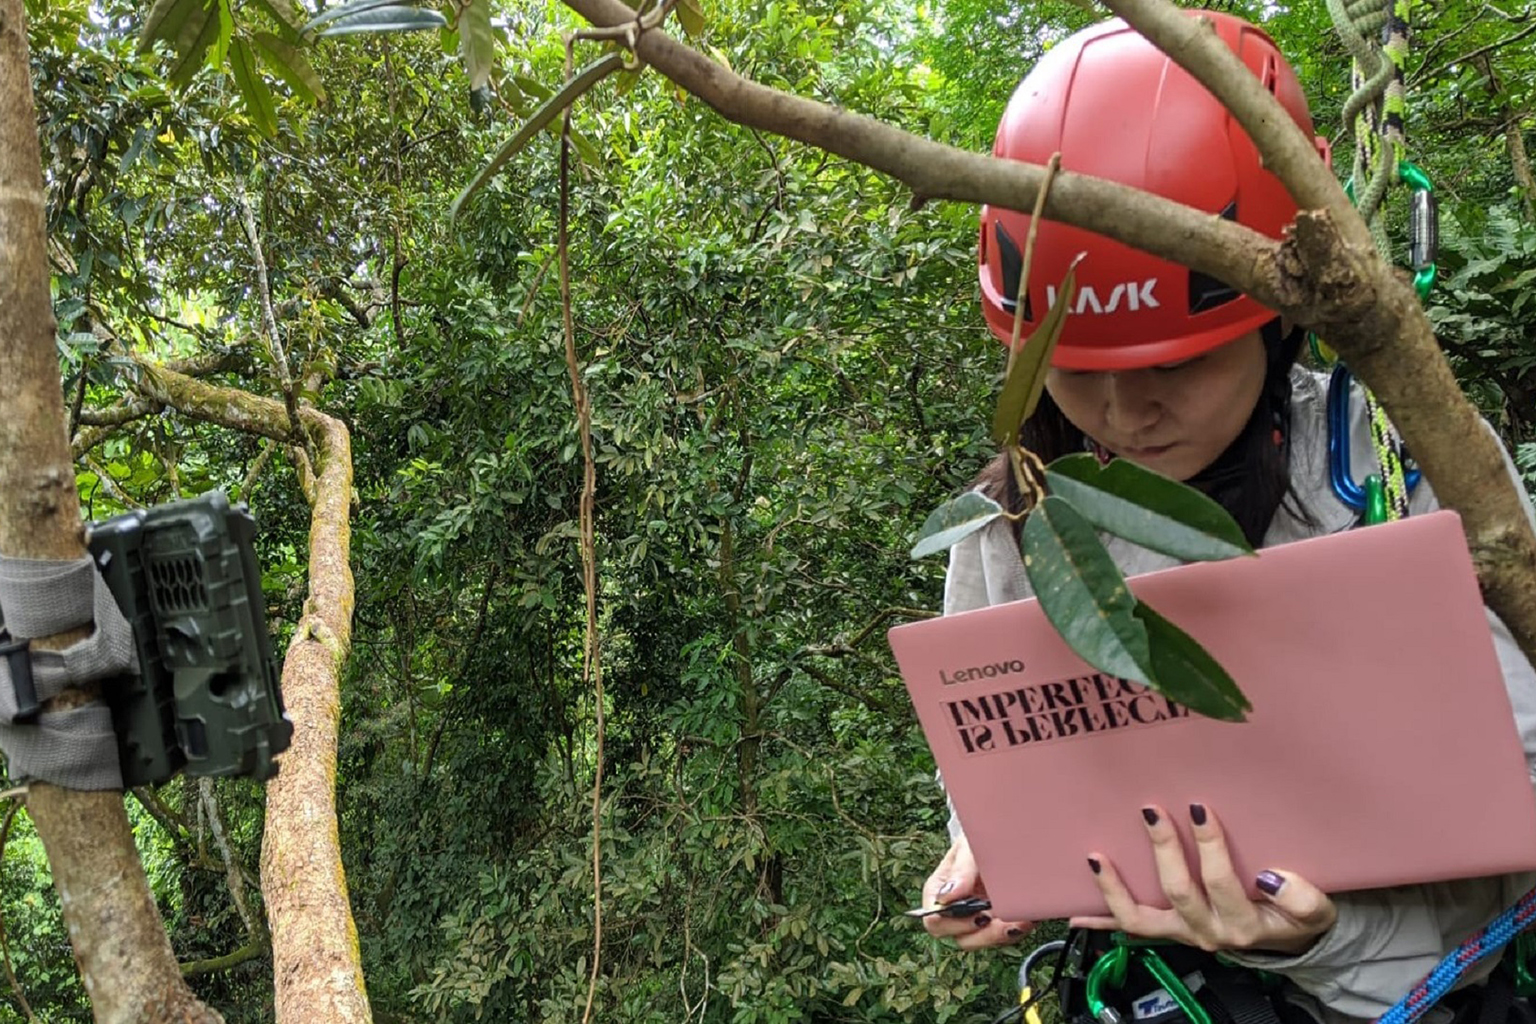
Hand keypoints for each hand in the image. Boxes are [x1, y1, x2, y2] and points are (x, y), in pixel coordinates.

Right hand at [921, 834, 1033, 948]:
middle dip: (984, 934)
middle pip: (960, 938)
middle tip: (1002, 923)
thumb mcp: (968, 849)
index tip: (978, 915)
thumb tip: (947, 896)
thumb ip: (960, 871)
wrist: (1001, 837)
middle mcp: (955, 910)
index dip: (954, 922)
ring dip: (1002, 934)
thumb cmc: (977, 841)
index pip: (934, 919)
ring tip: (1020, 920)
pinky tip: (1026, 917)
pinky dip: (1016, 930)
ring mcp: (977, 918)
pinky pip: (1003, 936)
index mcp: (939, 892)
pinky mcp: (997, 921)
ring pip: (983, 941)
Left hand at [1069, 804, 1336, 954]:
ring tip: (1096, 858)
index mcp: (1244, 924)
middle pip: (1178, 892)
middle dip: (1163, 849)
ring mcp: (1182, 933)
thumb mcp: (1315, 910)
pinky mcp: (1167, 931)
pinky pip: (1130, 927)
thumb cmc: (1297, 916)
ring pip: (1140, 918)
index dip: (1210, 847)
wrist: (1288, 942)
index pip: (1221, 883)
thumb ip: (1302, 898)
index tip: (1201, 810)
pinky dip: (1101, 917)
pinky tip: (1075, 906)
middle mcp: (1208, 932)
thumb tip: (1272, 878)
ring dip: (1114, 889)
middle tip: (1152, 811)